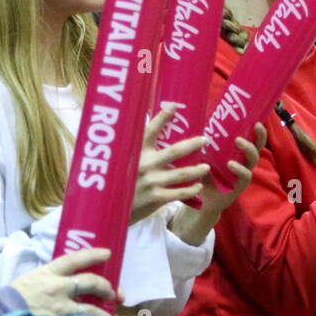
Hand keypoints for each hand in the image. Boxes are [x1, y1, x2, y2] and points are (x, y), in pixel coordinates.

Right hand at [10, 248, 117, 315]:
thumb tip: (70, 277)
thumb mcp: (33, 278)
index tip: (108, 253)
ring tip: (111, 315)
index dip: (93, 254)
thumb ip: (52, 276)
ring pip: (89, 309)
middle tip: (113, 291)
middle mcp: (56, 287)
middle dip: (105, 286)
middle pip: (89, 281)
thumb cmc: (14, 295)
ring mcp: (58, 308)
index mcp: (48, 272)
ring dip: (103, 312)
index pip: (75, 259)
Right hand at [129, 104, 210, 224]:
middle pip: (174, 151)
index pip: (150, 130)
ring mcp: (150, 182)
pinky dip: (191, 190)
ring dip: (196, 170)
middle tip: (204, 140)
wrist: (110, 209)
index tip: (175, 106)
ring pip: (181, 174)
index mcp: (136, 152)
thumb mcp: (123, 162)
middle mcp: (144, 164)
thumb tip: (148, 129)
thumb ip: (135, 150)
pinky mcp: (155, 198)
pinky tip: (198, 186)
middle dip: (192, 144)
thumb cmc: (120, 181)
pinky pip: (178, 193)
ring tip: (206, 167)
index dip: (162, 117)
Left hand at [171, 125, 266, 246]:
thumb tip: (193, 121)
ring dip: (248, 149)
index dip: (256, 129)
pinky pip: (245, 176)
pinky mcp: (240, 185)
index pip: (251, 138)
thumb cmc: (203, 173)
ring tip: (238, 141)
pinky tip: (231, 164)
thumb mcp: (204, 156)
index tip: (256, 118)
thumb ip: (204, 143)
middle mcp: (244, 161)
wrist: (202, 199)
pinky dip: (239, 169)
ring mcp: (244, 173)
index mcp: (237, 152)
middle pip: (258, 146)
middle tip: (255, 126)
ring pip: (253, 159)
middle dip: (259, 135)